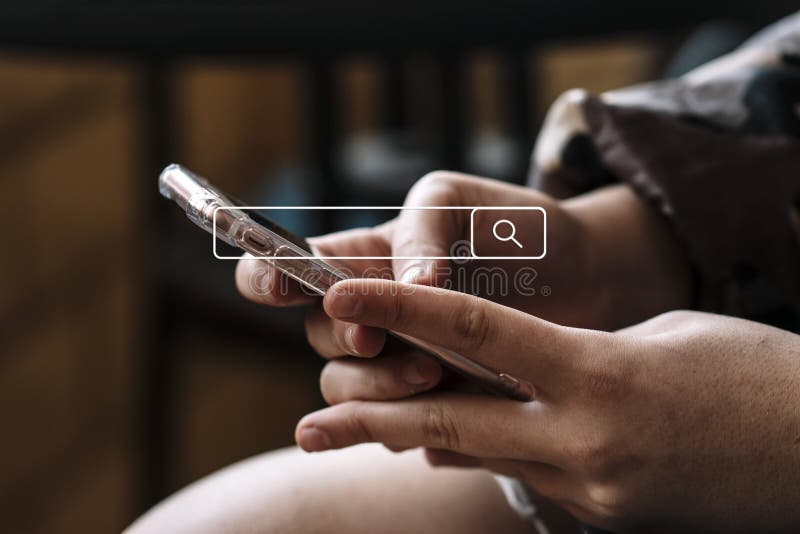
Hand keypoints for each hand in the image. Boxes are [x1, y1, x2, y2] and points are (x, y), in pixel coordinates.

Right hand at [237, 172, 690, 402]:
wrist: (584, 275)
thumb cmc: (516, 226)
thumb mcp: (460, 202)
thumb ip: (421, 231)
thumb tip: (410, 284)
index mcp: (366, 255)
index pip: (288, 265)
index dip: (266, 277)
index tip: (285, 289)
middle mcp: (372, 308)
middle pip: (318, 336)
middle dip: (347, 342)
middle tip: (384, 340)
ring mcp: (400, 355)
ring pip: (346, 387)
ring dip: (376, 388)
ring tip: (431, 375)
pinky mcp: (433, 396)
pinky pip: (391, 422)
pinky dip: (406, 420)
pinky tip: (444, 409)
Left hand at [295, 279, 799, 532]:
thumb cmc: (752, 375)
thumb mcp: (658, 340)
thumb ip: (570, 357)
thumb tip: (511, 371)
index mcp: (600, 375)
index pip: (477, 334)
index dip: (402, 309)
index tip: (344, 293)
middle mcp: (583, 442)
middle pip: (450, 424)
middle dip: (370, 422)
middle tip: (306, 425)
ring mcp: (592, 490)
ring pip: (481, 457)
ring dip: (415, 443)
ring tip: (358, 433)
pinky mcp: (603, 514)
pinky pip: (525, 480)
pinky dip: (483, 458)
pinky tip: (448, 447)